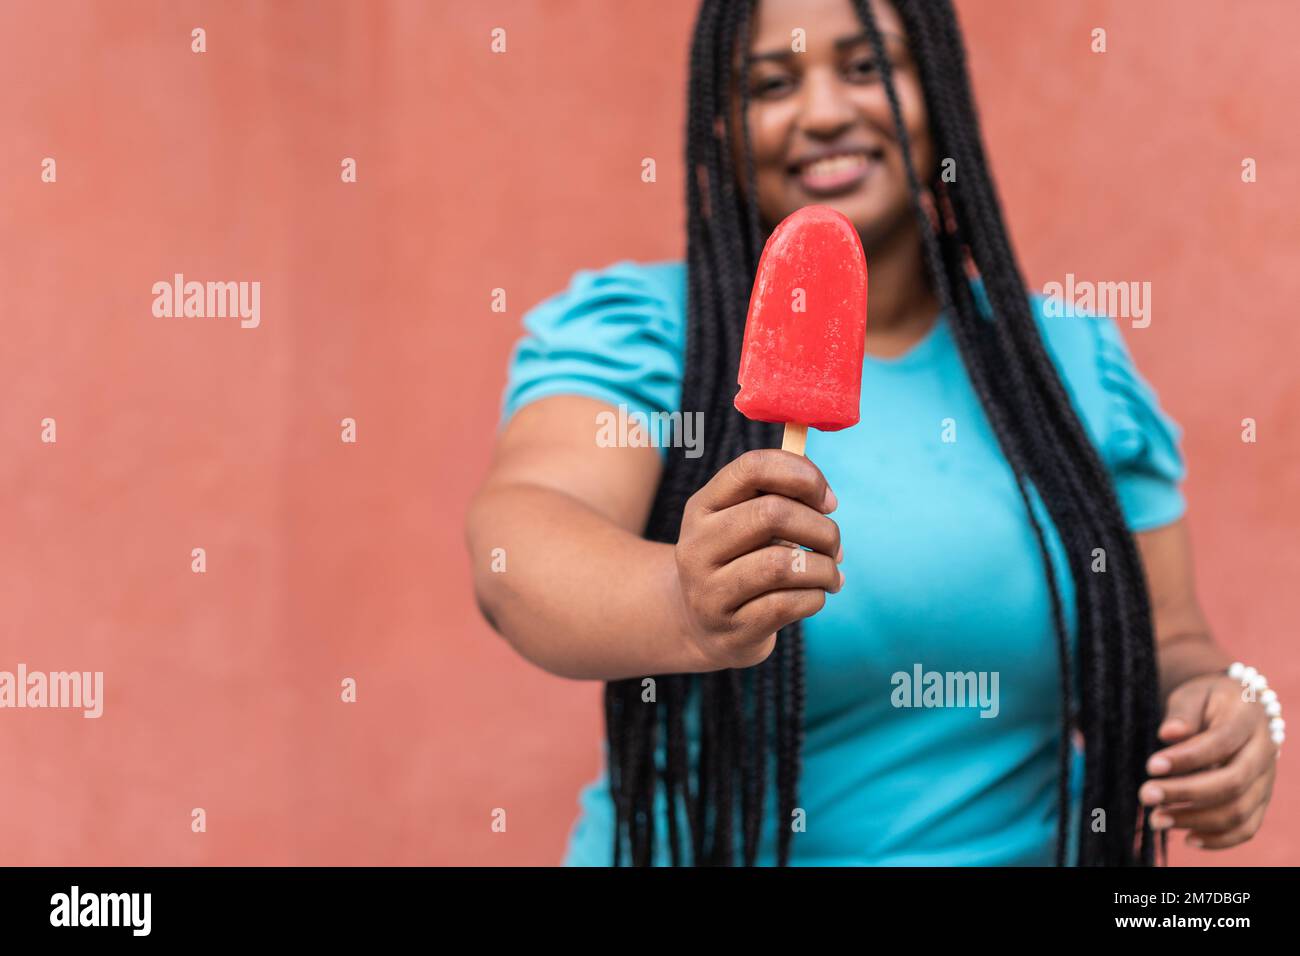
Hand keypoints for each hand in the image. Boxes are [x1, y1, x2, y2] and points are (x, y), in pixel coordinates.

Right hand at [672, 448, 842, 670]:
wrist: (703, 626)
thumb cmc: (740, 562)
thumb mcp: (744, 523)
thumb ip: (779, 499)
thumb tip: (826, 499)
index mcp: (702, 507)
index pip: (752, 468)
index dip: (801, 475)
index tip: (827, 500)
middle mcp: (697, 545)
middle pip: (772, 515)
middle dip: (821, 528)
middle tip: (834, 544)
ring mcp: (709, 591)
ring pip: (782, 565)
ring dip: (824, 568)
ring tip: (831, 574)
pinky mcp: (730, 629)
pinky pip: (786, 605)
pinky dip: (815, 597)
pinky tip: (816, 595)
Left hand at [1140, 673, 1278, 849]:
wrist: (1239, 708)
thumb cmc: (1208, 699)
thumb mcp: (1194, 693)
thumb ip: (1183, 712)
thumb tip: (1168, 734)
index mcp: (1248, 719)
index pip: (1220, 743)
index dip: (1186, 758)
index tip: (1150, 766)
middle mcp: (1264, 752)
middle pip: (1232, 783)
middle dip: (1185, 793)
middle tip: (1145, 795)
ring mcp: (1266, 779)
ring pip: (1239, 810)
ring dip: (1196, 820)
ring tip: (1156, 819)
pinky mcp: (1261, 798)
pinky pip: (1248, 827)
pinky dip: (1220, 839)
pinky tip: (1187, 838)